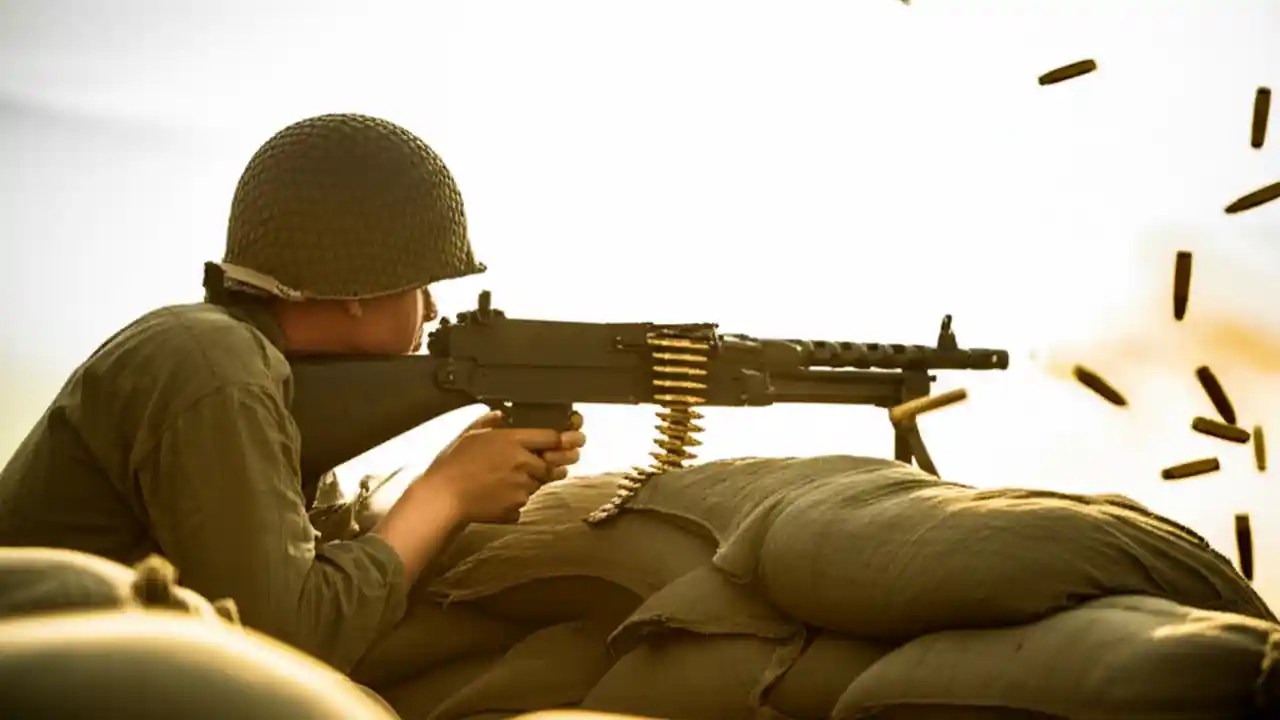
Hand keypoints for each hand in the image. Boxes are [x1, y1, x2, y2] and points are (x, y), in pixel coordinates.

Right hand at [410, 410, 585, 523]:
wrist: (443, 499)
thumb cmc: (452, 465)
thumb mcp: (470, 433)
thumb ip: (490, 420)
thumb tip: (501, 414)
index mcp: (512, 441)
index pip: (553, 437)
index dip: (570, 437)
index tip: (579, 438)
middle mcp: (522, 464)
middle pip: (554, 462)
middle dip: (562, 460)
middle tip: (566, 457)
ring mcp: (521, 488)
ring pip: (540, 482)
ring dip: (537, 478)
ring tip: (520, 475)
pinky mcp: (516, 507)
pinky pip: (525, 500)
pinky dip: (518, 496)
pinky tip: (501, 492)